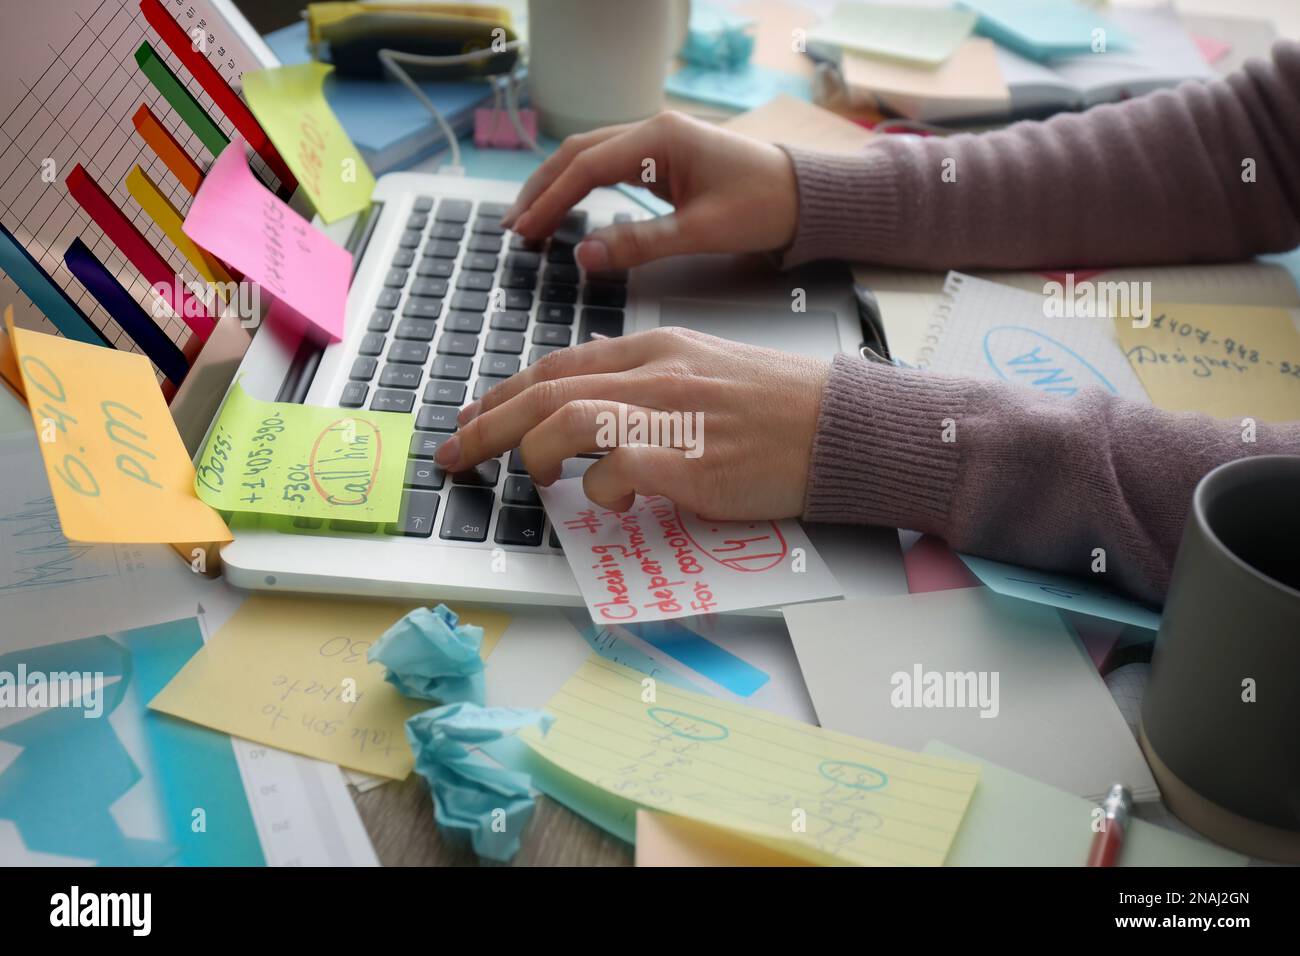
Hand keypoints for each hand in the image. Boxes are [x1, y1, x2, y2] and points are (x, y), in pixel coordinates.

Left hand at [436, 328, 829, 517]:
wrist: (837, 426)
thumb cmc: (778, 404)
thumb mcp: (704, 365)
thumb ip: (646, 374)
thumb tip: (593, 385)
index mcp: (655, 348)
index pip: (558, 364)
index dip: (505, 392)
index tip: (475, 415)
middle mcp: (652, 374)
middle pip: (543, 390)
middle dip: (485, 424)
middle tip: (452, 454)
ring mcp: (666, 416)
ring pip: (564, 419)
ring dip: (532, 452)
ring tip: (534, 478)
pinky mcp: (684, 462)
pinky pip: (611, 473)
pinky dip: (598, 492)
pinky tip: (614, 503)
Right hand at [501, 111, 798, 271]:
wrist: (806, 197)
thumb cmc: (764, 207)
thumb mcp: (700, 232)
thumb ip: (639, 244)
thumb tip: (585, 256)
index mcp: (661, 139)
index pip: (586, 166)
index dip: (549, 199)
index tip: (524, 229)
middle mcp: (654, 132)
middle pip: (578, 154)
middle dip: (542, 189)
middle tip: (514, 227)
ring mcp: (658, 143)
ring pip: (590, 158)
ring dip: (557, 187)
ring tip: (530, 221)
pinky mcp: (664, 159)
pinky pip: (610, 168)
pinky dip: (582, 188)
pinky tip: (567, 210)